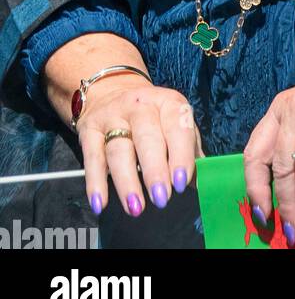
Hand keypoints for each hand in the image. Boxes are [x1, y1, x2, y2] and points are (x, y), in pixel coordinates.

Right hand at [76, 77, 201, 217]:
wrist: (112, 91)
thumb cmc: (153, 118)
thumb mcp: (174, 124)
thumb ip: (189, 151)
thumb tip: (202, 181)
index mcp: (168, 102)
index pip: (177, 127)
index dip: (180, 155)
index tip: (182, 182)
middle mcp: (140, 106)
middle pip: (147, 138)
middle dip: (155, 170)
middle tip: (162, 198)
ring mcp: (112, 116)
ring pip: (119, 150)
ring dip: (127, 181)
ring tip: (136, 207)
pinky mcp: (89, 130)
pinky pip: (91, 158)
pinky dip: (95, 182)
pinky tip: (100, 203)